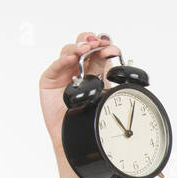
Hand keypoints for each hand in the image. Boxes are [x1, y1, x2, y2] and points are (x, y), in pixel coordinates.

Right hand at [39, 31, 119, 149]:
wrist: (78, 137)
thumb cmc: (91, 118)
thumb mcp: (107, 95)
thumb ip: (112, 80)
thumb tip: (127, 66)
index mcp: (96, 70)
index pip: (100, 51)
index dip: (106, 46)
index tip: (112, 49)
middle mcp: (79, 68)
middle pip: (84, 45)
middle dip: (92, 41)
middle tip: (98, 44)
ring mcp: (64, 72)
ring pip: (69, 51)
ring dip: (78, 47)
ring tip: (85, 49)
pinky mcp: (50, 80)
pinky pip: (55, 66)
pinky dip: (63, 60)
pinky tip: (71, 59)